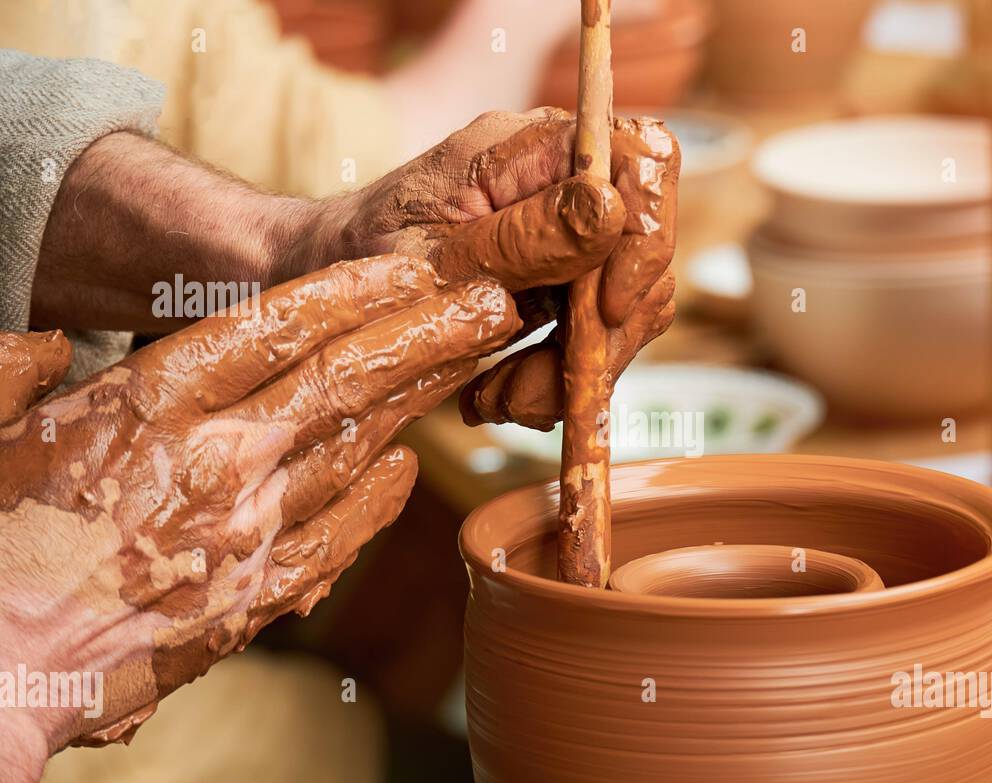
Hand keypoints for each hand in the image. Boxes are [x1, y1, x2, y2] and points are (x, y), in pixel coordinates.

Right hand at [0, 255, 523, 760]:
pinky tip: (409, 466)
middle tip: (490, 302)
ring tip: (471, 362)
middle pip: (345, 380)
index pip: (277, 327)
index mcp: (150, 403)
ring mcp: (248, 533)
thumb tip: (52, 343)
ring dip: (421, 402)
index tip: (413, 267)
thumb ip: (27, 372)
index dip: (356, 291)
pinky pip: (340, 535)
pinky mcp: (256, 597)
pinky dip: (380, 497)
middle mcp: (217, 461)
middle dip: (426, 334)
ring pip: (356, 450)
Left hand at [291, 108, 680, 428]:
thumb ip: (522, 237)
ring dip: (571, 372)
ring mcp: (564, 233)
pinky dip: (553, 381)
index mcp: (526, 149)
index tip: (605, 310)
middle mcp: (558, 182)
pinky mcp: (560, 281)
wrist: (321, 287)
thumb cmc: (357, 260)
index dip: (646, 233)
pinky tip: (499, 394)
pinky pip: (594, 337)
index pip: (640, 159)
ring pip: (625, 307)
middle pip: (643, 249)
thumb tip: (611, 205)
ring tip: (497, 401)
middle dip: (600, 336)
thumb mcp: (431, 260)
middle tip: (532, 392)